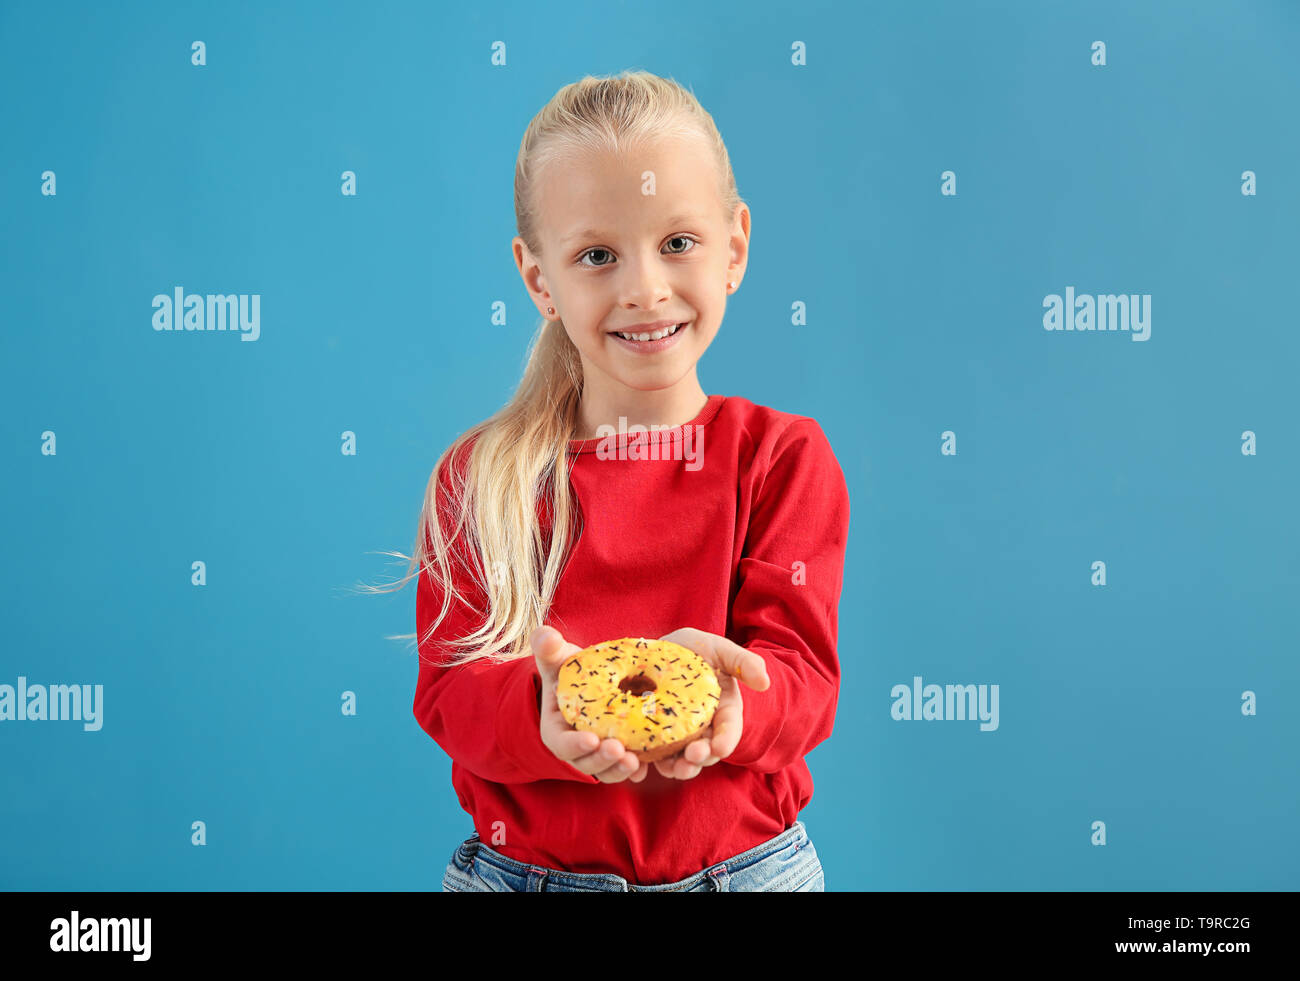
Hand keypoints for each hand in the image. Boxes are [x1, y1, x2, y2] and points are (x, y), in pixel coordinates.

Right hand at [530, 625, 648, 783]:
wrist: (592, 686)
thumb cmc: (572, 673)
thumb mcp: (559, 661)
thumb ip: (550, 650)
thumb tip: (544, 635)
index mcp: (557, 730)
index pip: (562, 743)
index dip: (575, 744)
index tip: (592, 739)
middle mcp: (576, 749)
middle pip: (586, 762)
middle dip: (602, 760)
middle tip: (619, 751)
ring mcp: (598, 756)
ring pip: (607, 770)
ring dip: (620, 769)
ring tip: (637, 762)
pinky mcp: (619, 757)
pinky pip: (626, 769)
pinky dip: (639, 770)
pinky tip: (650, 766)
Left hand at [651, 628, 770, 779]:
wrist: (657, 651)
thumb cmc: (694, 649)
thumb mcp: (718, 649)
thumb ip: (743, 662)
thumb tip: (765, 683)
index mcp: (722, 711)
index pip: (728, 730)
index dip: (725, 740)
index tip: (719, 748)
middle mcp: (703, 730)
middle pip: (706, 752)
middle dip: (700, 758)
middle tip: (692, 757)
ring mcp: (678, 737)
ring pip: (680, 760)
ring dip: (677, 767)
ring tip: (670, 768)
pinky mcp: (653, 739)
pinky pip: (650, 757)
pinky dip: (646, 765)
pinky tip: (639, 767)